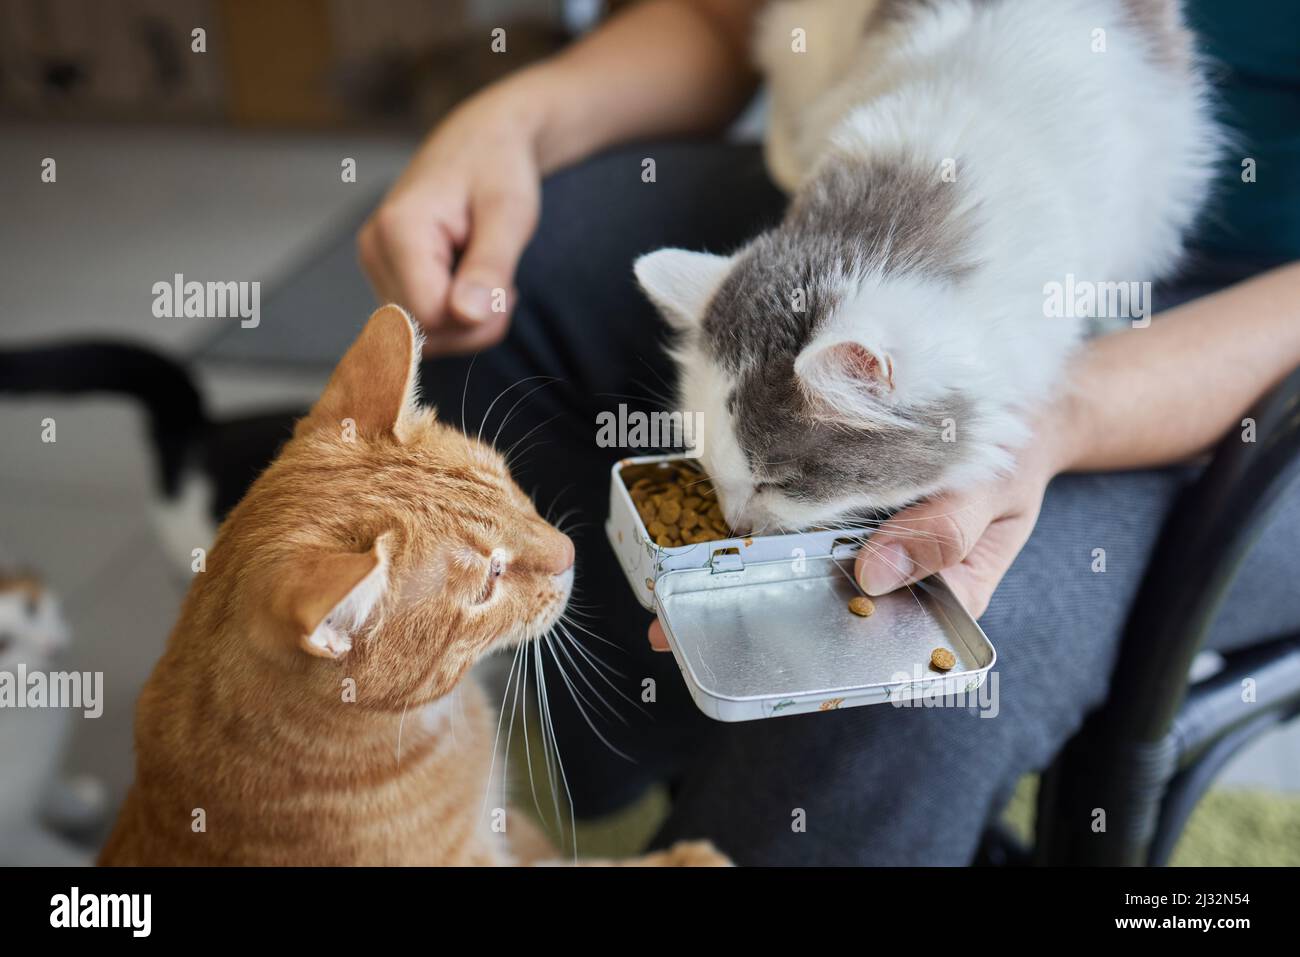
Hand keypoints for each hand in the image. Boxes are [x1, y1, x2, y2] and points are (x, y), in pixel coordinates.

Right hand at [357, 79, 543, 355]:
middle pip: (422, 333)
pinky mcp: (385, 273)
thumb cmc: (500, 168)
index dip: (476, 322)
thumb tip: (465, 316)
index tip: (509, 293)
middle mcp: (374, 249)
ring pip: (420, 334)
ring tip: (487, 280)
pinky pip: (418, 322)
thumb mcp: (509, 214)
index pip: (429, 318)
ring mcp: (375, 263)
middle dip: (473, 326)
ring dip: (465, 324)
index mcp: (398, 231)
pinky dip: (453, 317)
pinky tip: (470, 284)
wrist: (484, 138)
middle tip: (505, 288)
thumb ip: (489, 266)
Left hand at [645, 426, 1065, 648]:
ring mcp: (856, 540)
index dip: (801, 657)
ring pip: (792, 566)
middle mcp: (884, 577)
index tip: (739, 659)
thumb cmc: (1014, 458)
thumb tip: (873, 574)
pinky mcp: (836, 496)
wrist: (1022, 406)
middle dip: (743, 617)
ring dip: (735, 573)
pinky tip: (696, 522)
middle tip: (671, 627)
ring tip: (665, 585)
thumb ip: (944, 530)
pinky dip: (750, 516)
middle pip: (811, 609)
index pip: (863, 645)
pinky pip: (791, 514)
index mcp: (930, 599)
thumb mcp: (991, 495)